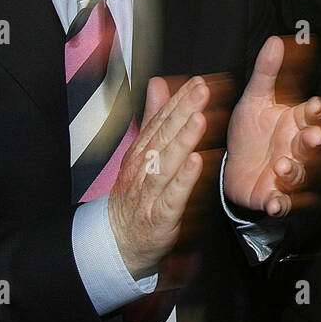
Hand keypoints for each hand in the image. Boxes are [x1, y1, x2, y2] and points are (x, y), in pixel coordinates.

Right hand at [108, 75, 209, 277]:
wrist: (118, 240)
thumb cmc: (135, 193)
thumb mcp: (142, 152)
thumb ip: (153, 117)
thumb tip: (158, 83)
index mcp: (141, 151)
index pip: (160, 121)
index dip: (179, 100)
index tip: (197, 81)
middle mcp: (143, 167)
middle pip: (163, 136)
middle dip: (182, 111)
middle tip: (202, 90)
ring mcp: (150, 191)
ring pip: (166, 162)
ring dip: (182, 140)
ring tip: (199, 119)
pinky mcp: (160, 215)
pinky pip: (172, 195)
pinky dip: (184, 179)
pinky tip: (197, 162)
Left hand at [223, 36, 320, 216]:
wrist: (232, 167)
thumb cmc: (250, 132)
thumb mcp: (255, 98)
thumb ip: (266, 71)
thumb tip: (275, 41)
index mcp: (296, 123)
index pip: (313, 115)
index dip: (317, 111)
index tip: (317, 105)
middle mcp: (296, 148)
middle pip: (313, 145)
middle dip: (315, 141)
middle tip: (314, 136)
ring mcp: (288, 173)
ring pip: (300, 173)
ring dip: (295, 170)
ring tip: (282, 164)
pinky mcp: (275, 195)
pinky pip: (284, 202)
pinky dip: (282, 204)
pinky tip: (276, 201)